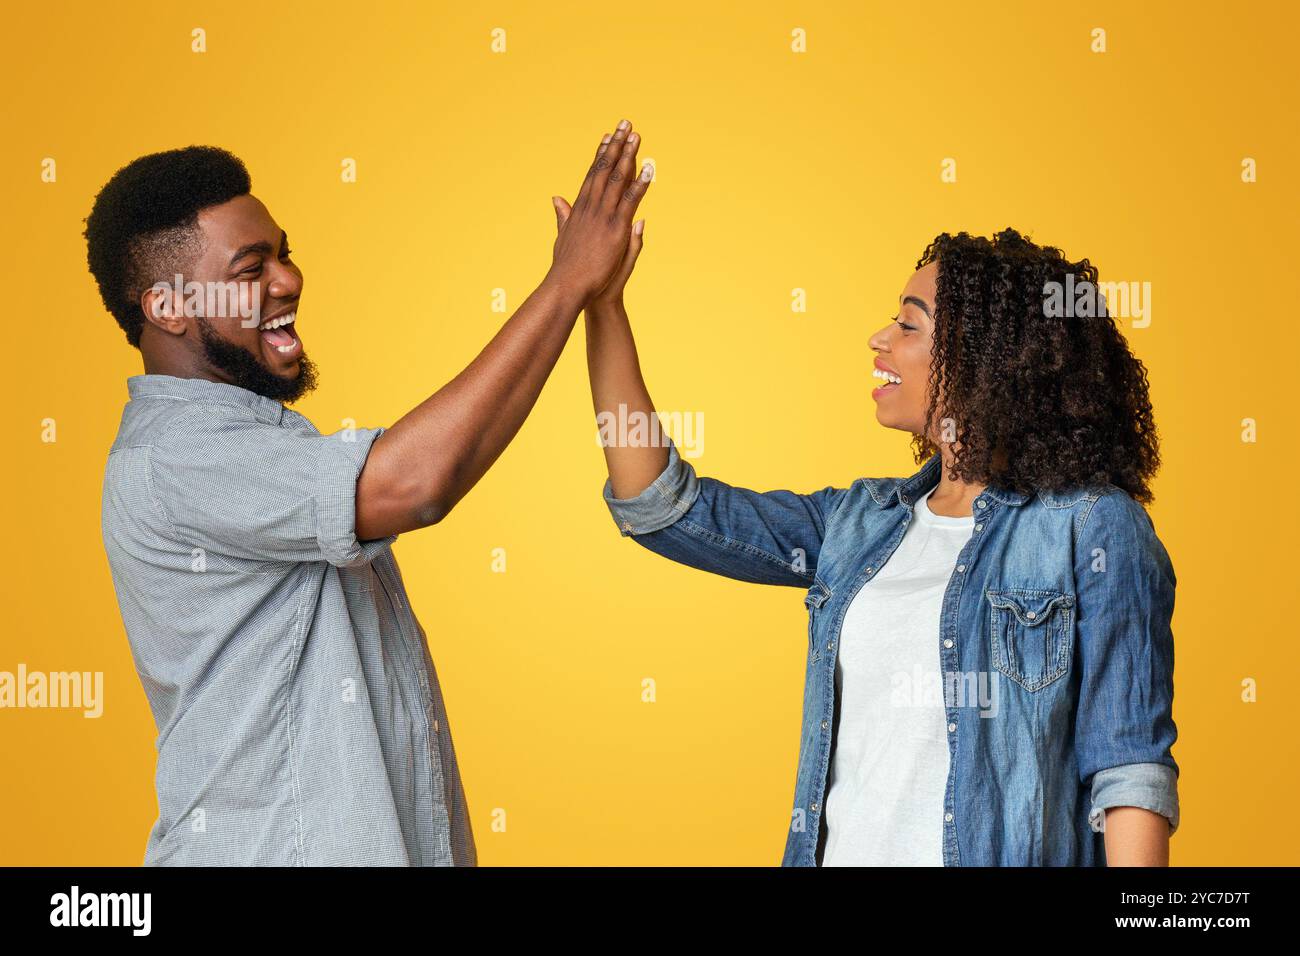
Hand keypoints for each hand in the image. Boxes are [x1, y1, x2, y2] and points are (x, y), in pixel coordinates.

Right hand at [547, 119, 652, 299]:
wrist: (568, 285)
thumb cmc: (566, 267)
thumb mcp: (562, 236)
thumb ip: (563, 215)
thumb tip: (557, 198)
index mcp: (580, 209)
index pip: (592, 175)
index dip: (600, 155)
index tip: (607, 137)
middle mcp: (591, 207)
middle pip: (605, 170)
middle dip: (616, 146)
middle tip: (625, 124)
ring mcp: (603, 216)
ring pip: (617, 179)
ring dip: (629, 156)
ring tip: (637, 136)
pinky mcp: (616, 228)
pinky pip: (630, 200)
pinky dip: (641, 183)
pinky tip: (650, 168)